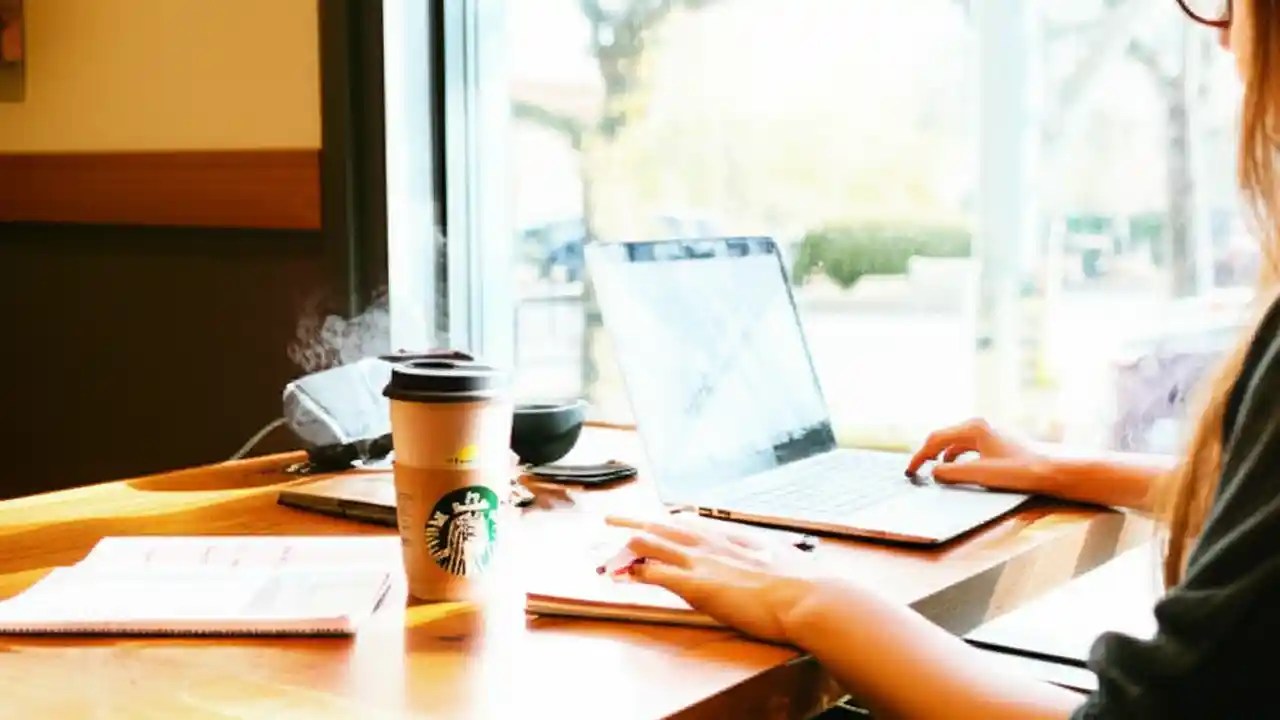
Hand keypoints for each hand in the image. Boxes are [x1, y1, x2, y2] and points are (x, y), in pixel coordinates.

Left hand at [605, 515, 820, 644]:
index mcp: (734, 538)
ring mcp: (702, 562)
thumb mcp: (784, 560)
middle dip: (636, 522)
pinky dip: (635, 573)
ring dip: (628, 545)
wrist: (807, 596)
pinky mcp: (696, 585)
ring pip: (653, 543)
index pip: (693, 523)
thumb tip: (779, 559)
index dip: (672, 521)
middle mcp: (713, 544)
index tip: (659, 518)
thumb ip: (771, 557)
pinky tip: (620, 575)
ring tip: (606, 547)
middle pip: (665, 525)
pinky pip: (655, 574)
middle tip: (614, 518)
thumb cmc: (804, 584)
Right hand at [906, 418, 1055, 494]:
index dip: (920, 456)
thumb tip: (933, 472)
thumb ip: (952, 473)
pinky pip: (969, 445)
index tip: (910, 471)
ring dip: (942, 454)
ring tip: (934, 470)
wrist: (1054, 470)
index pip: (936, 439)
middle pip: (944, 436)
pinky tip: (957, 467)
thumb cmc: (1020, 471)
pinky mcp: (998, 440)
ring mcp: (991, 430)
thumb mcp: (980, 474)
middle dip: (928, 453)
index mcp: (974, 427)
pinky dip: (957, 455)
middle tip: (916, 469)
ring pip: (956, 440)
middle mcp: (981, 424)